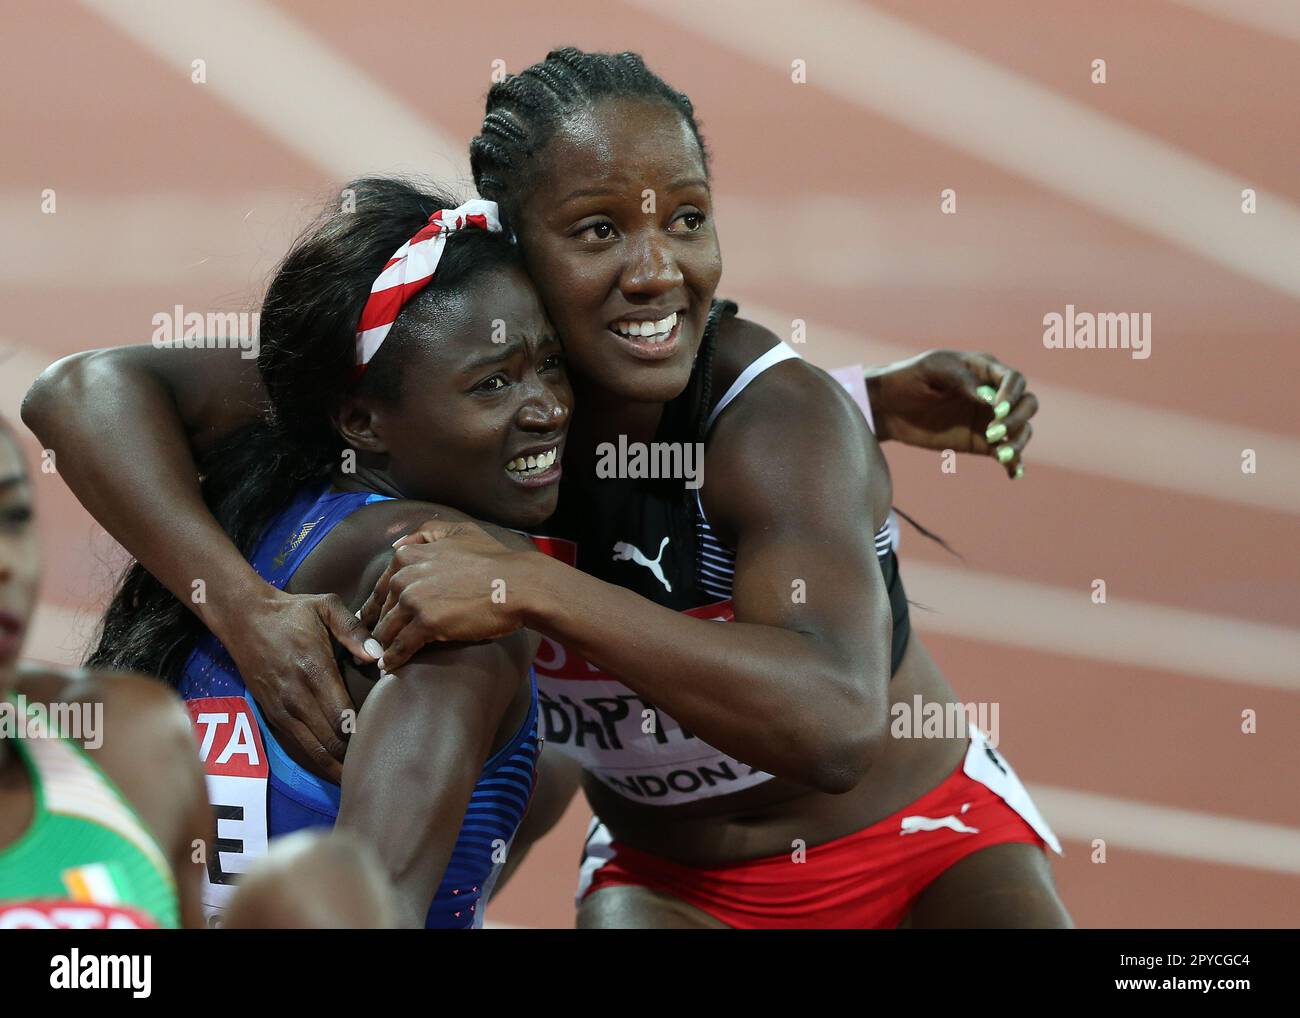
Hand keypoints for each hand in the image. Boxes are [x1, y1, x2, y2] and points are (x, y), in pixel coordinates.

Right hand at [213, 587, 377, 781]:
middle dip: (353, 757)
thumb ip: (354, 630)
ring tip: (358, 779)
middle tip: (378, 766)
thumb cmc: (292, 612)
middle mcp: (296, 696)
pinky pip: (296, 747)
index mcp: (314, 670)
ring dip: (335, 767)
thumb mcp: (326, 606)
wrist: (245, 618)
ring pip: (312, 751)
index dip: (363, 735)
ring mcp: (281, 709)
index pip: (343, 716)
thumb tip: (377, 656)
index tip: (383, 742)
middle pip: (330, 741)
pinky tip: (333, 769)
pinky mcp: (270, 715)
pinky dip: (315, 761)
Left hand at [359, 520, 532, 669]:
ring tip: (377, 658)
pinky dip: (393, 658)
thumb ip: (427, 533)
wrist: (518, 584)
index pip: (383, 584)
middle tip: (372, 643)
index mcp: (409, 555)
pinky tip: (389, 667)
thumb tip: (398, 542)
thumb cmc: (495, 559)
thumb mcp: (460, 532)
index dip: (378, 603)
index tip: (374, 617)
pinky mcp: (427, 624)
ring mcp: (414, 600)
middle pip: (383, 608)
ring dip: (382, 645)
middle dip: (378, 626)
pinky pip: (401, 645)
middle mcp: (405, 576)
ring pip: (387, 628)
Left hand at [866, 350, 1037, 477]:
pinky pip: (1005, 452)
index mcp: (984, 370)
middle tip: (993, 432)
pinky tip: (1013, 473)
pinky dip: (1014, 463)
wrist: (887, 406)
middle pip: (1026, 404)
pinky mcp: (980, 442)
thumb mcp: (932, 369)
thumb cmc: (908, 379)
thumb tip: (987, 396)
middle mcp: (993, 395)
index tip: (997, 410)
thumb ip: (960, 378)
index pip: (1013, 380)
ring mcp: (989, 419)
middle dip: (1017, 418)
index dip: (1011, 394)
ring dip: (1018, 442)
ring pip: (1021, 429)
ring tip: (1002, 455)